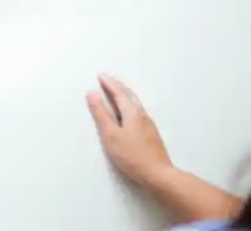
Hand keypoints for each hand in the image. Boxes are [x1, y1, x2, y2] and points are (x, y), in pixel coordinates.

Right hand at [87, 74, 173, 189]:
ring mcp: (149, 125)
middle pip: (130, 96)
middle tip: (107, 79)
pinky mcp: (151, 135)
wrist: (158, 174)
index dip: (109, 84)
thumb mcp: (111, 135)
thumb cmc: (132, 155)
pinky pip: (138, 112)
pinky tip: (128, 113)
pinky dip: (129, 106)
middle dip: (118, 86)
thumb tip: (92, 94)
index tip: (100, 76)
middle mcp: (142, 115)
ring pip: (135, 104)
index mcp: (132, 113)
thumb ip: (101, 114)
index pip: (119, 93)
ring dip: (124, 95)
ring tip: (116, 92)